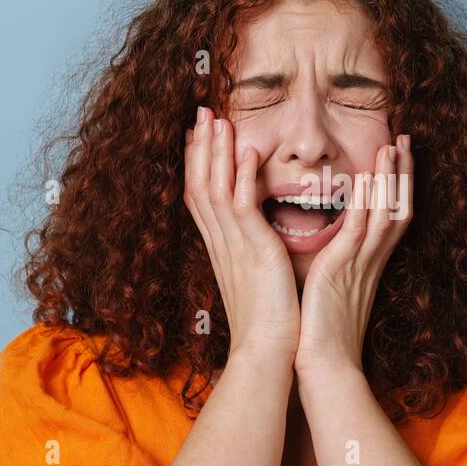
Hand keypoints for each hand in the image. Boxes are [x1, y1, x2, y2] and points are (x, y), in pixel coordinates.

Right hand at [183, 106, 300, 359]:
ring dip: (217, 152)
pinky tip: (247, 151)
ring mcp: (235, 246)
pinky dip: (243, 177)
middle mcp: (222, 243)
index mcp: (223, 249)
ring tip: (218, 119)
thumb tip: (257, 240)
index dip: (198, 164)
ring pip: (216, 188)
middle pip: (201, 184)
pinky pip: (243, 207)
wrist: (267, 353)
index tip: (198, 135)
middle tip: (201, 113)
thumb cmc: (268, 323)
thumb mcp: (256, 279)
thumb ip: (253, 253)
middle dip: (200, 147)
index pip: (203, 197)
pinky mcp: (254, 252)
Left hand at [295, 134, 413, 375]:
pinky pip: (360, 228)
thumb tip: (327, 254)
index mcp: (369, 266)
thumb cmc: (322, 335)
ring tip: (393, 145)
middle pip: (398, 207)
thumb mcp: (332, 292)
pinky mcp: (343, 269)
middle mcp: (372, 261)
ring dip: (391, 178)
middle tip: (404, 138)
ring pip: (386, 212)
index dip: (397, 186)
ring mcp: (361, 264)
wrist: (325, 367)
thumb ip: (335, 268)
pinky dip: (367, 201)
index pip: (390, 217)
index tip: (397, 158)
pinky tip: (368, 177)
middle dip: (403, 173)